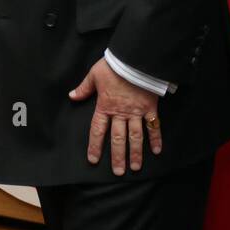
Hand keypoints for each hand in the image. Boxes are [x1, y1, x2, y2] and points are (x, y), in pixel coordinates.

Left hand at [68, 58, 161, 175]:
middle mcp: (121, 112)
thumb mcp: (95, 74)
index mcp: (105, 106)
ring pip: (136, 136)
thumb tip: (72, 96)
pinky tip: (157, 150)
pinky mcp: (150, 107)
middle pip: (118, 138)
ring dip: (135, 153)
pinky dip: (156, 138)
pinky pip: (153, 125)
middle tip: (118, 172)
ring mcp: (137, 112)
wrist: (135, 58)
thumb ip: (84, 88)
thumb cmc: (114, 65)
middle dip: (118, 156)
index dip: (95, 146)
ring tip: (135, 167)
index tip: (94, 159)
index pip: (98, 130)